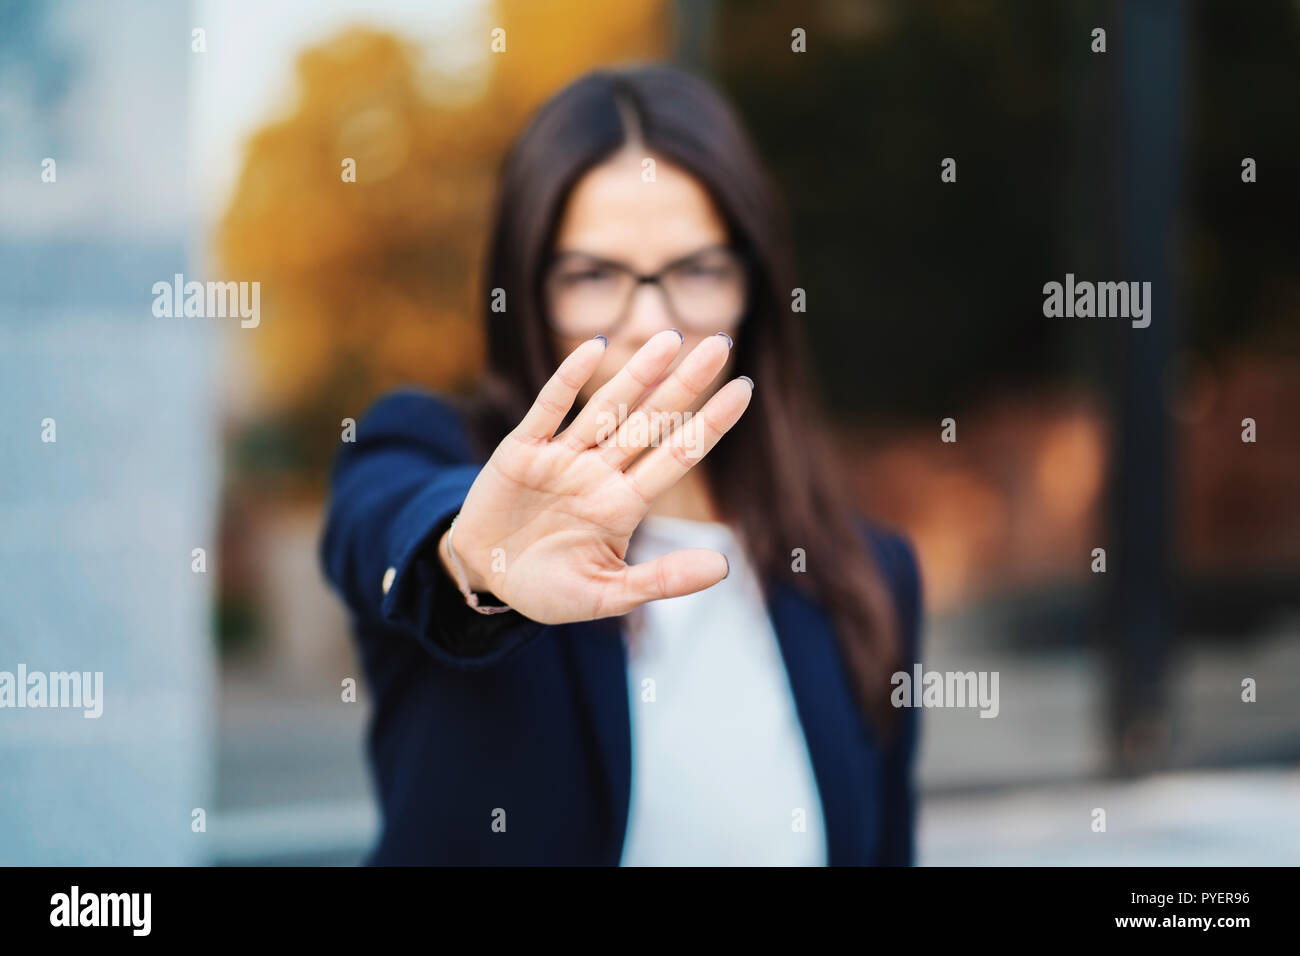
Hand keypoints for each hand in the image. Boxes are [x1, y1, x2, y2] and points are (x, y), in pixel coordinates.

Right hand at [437, 330, 752, 624]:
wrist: (485, 578)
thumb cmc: (549, 588)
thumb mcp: (607, 595)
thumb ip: (661, 580)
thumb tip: (723, 567)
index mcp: (624, 505)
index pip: (677, 455)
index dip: (710, 423)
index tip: (744, 389)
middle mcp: (599, 473)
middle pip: (650, 421)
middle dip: (685, 385)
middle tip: (720, 344)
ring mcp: (562, 458)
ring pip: (607, 408)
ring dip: (637, 373)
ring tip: (670, 339)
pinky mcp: (522, 450)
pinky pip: (549, 408)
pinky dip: (570, 379)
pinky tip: (595, 347)